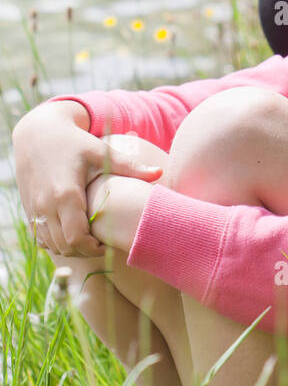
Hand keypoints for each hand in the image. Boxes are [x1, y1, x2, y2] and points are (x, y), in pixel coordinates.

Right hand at [12, 100, 163, 256]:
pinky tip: (70, 232)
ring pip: (51, 245)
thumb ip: (130, 165)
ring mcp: (34, 209)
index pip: (76, 238)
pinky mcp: (29, 209)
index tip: (106, 243)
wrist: (37, 133)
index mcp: (66, 194)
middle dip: (84, 252)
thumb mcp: (101, 151)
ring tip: (89, 239)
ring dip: (69, 249)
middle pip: (65, 247)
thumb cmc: (74, 141)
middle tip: (101, 245)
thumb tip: (159, 173)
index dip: (93, 248)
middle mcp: (46, 205)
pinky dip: (55, 242)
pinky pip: (40, 238)